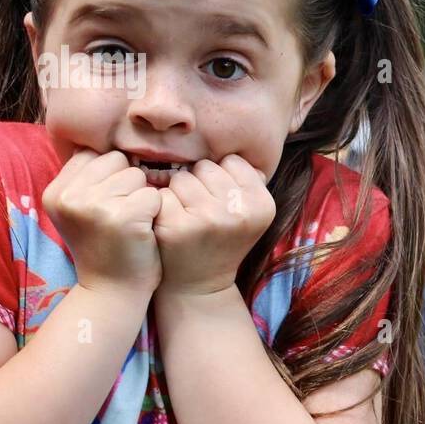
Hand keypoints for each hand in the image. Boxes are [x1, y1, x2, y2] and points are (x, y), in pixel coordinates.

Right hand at [42, 148, 163, 296]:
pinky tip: (143, 232)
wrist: (112, 292)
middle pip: (118, 160)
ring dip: (143, 197)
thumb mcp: (81, 211)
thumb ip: (88, 178)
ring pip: (137, 175)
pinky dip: (155, 211)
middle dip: (128, 184)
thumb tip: (112, 143)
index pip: (94, 155)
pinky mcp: (122, 217)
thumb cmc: (105, 247)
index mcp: (55, 191)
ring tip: (131, 225)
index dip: (111, 176)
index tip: (109, 205)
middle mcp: (68, 196)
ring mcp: (93, 206)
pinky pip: (153, 195)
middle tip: (121, 217)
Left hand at [152, 154, 274, 296]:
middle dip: (199, 183)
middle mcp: (239, 212)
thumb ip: (247, 179)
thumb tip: (233, 137)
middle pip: (206, 166)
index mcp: (264, 205)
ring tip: (186, 217)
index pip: (233, 161)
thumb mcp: (249, 213)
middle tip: (202, 212)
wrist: (199, 286)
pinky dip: (161, 205)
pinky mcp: (176, 226)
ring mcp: (207, 219)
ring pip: (182, 177)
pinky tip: (169, 224)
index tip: (222, 202)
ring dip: (178, 193)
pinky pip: (161, 193)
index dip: (222, 178)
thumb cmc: (222, 240)